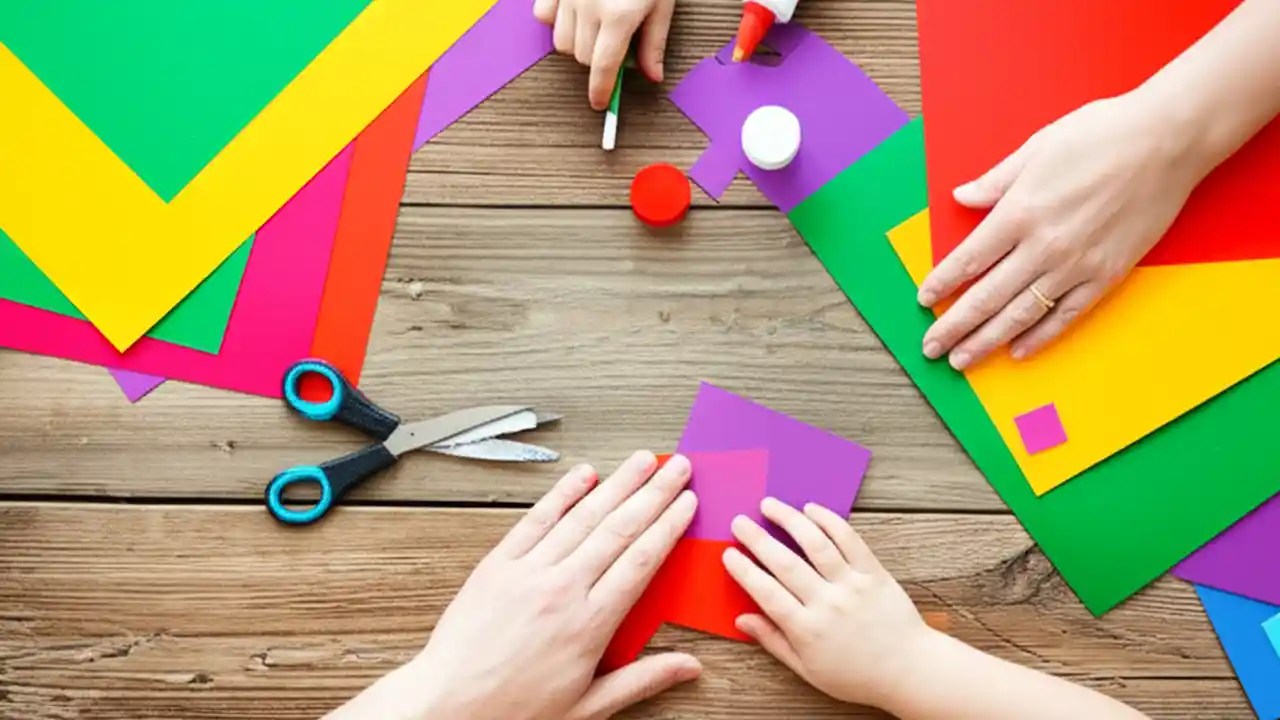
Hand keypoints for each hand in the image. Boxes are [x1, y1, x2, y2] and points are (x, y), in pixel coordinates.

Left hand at [327, 452, 700, 719]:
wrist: (447, 704)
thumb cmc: (512, 710)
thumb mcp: (587, 706)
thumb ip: (641, 679)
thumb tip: (689, 667)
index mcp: (590, 624)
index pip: (641, 561)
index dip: (668, 526)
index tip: (687, 504)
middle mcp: (562, 590)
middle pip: (619, 528)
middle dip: (654, 493)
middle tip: (678, 467)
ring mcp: (529, 572)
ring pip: (583, 516)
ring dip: (617, 483)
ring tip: (642, 460)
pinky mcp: (498, 565)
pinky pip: (535, 520)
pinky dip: (561, 493)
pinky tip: (582, 474)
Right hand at [533, 0, 674, 109]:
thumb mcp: (663, 2)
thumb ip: (654, 40)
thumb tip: (652, 75)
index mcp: (620, 16)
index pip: (604, 68)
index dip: (601, 91)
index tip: (600, 103)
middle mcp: (589, 7)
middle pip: (581, 58)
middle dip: (596, 60)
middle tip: (615, 44)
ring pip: (560, 41)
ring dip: (577, 42)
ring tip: (596, 26)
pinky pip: (543, 15)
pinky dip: (556, 20)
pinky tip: (574, 11)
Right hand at [721, 498, 930, 709]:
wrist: (908, 670)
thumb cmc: (857, 675)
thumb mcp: (808, 670)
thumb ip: (773, 642)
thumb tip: (742, 620)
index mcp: (807, 630)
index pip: (767, 593)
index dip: (744, 571)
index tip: (728, 554)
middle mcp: (828, 603)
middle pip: (785, 563)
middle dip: (757, 539)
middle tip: (739, 522)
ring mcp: (852, 585)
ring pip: (816, 544)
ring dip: (789, 520)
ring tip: (770, 505)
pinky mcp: (874, 573)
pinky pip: (849, 540)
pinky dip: (829, 521)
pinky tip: (811, 509)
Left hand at [918, 93, 1208, 369]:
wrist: (1167, 140)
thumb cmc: (1102, 134)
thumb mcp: (1037, 148)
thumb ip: (995, 181)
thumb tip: (962, 197)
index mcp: (1019, 212)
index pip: (967, 260)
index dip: (941, 285)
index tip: (922, 302)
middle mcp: (1043, 246)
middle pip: (986, 297)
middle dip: (953, 326)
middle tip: (930, 348)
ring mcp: (1076, 265)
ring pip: (1020, 314)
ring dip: (986, 341)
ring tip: (961, 360)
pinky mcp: (1107, 275)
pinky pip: (1066, 316)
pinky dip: (1039, 337)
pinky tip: (1017, 352)